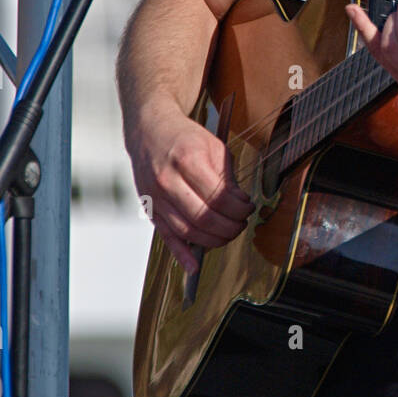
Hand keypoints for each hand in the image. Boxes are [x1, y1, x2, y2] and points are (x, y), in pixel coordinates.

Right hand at [128, 106, 253, 272]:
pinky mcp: (150, 209)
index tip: (248, 207)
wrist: (149, 130)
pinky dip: (181, 254)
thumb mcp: (214, 147)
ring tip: (228, 233)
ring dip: (213, 240)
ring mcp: (156, 197)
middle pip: (204, 218)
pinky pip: (166, 237)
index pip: (220, 197)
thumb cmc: (184, 138)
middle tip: (241, 223)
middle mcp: (167, 180)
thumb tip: (239, 204)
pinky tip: (194, 266)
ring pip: (187, 231)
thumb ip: (226, 178)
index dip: (240, 209)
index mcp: (187, 160)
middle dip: (230, 227)